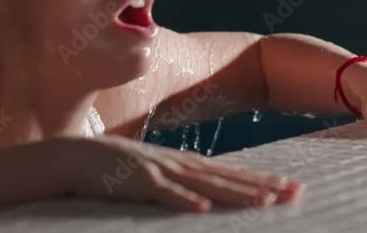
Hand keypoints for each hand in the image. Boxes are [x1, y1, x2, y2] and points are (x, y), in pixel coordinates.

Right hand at [59, 135, 303, 212]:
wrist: (71, 157)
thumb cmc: (111, 170)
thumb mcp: (151, 176)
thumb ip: (176, 185)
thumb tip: (202, 200)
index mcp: (182, 164)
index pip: (230, 173)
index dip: (260, 180)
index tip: (290, 186)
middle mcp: (177, 165)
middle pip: (227, 177)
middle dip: (262, 185)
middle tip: (295, 193)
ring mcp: (158, 172)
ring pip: (204, 185)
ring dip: (234, 193)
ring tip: (264, 202)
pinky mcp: (136, 182)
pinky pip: (163, 194)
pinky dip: (182, 200)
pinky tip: (202, 209)